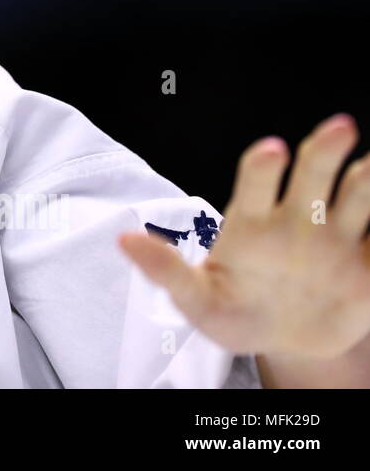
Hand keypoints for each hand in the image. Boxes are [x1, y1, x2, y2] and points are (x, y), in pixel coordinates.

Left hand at [117, 113, 369, 360]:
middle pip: (316, 172)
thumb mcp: (197, 301)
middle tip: (339, 127)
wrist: (285, 343)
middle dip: (326, 149)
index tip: (271, 151)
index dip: (262, 167)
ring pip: (361, 195)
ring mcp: (340, 238)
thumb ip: (166, 272)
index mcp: (254, 223)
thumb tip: (123, 240)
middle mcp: (300, 219)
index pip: (257, 183)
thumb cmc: (234, 313)